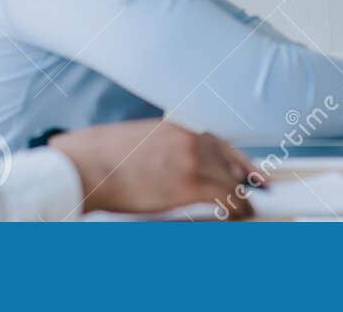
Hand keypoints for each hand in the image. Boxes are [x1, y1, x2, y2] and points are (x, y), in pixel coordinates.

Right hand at [51, 119, 258, 217]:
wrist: (84, 166)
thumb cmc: (97, 157)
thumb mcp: (136, 140)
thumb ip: (160, 147)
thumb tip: (167, 164)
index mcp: (176, 127)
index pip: (218, 141)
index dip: (237, 158)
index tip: (248, 168)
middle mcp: (189, 138)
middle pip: (227, 159)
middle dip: (243, 174)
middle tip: (258, 187)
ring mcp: (192, 159)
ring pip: (229, 179)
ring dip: (240, 195)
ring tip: (247, 208)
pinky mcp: (190, 183)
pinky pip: (225, 196)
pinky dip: (235, 206)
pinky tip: (238, 214)